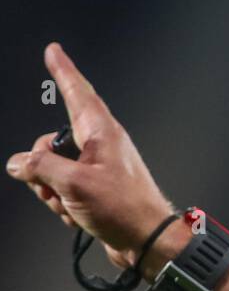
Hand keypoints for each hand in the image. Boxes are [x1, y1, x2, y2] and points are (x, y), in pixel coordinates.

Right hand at [7, 43, 175, 270]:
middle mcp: (102, 146)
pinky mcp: (96, 191)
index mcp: (102, 133)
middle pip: (50, 144)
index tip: (54, 50)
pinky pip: (63, 192)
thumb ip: (40, 167)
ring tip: (72, 206)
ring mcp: (98, 169)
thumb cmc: (123, 208)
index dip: (63, 71)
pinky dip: (63, 205)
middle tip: (52, 187)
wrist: (147, 240)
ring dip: (52, 192)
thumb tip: (19, 162)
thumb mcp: (73, 184)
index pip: (78, 93)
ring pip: (52, 171)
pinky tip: (79, 217)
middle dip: (41, 168)